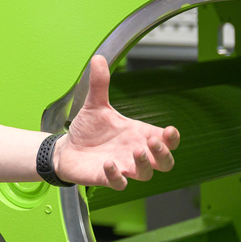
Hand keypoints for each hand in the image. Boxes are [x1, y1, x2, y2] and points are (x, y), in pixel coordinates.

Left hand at [54, 55, 179, 188]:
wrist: (67, 148)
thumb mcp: (94, 105)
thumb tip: (98, 57)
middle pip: (165, 163)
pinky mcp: (107, 178)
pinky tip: (108, 163)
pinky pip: (120, 184)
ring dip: (144, 164)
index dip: (173, 139)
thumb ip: (99, 84)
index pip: (167, 141)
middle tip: (152, 142)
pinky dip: (116, 176)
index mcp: (138, 135)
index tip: (170, 131)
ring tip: (135, 150)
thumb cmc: (88, 130)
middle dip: (163, 154)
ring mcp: (123, 167)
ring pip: (146, 175)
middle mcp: (135, 153)